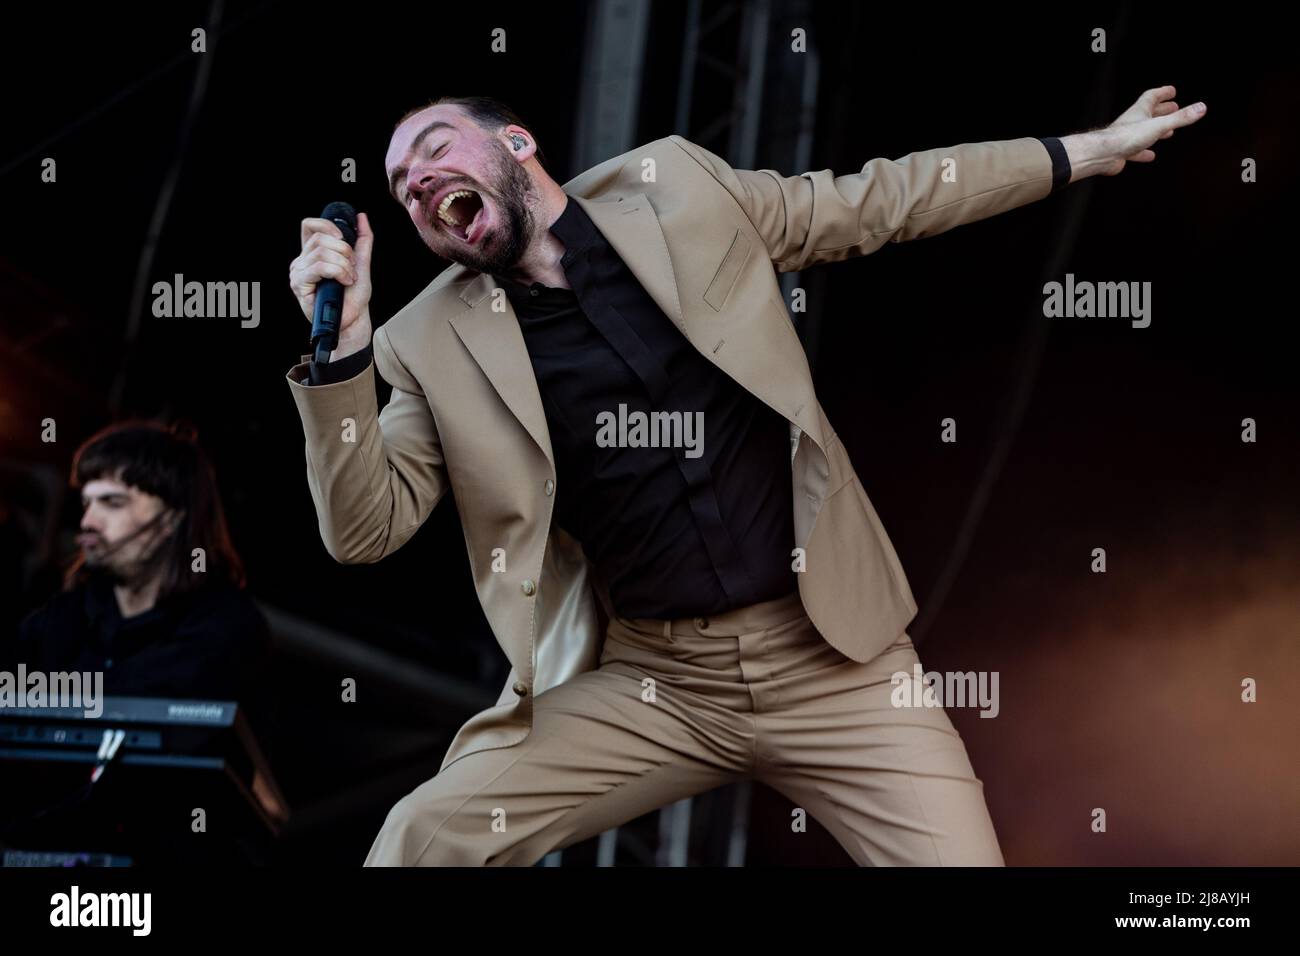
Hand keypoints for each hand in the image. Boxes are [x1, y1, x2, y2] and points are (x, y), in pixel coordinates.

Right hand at [289, 211, 374, 359]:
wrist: (354, 318)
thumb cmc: (354, 296)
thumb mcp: (361, 262)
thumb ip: (362, 239)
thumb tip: (361, 217)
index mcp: (313, 253)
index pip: (309, 225)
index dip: (326, 225)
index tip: (343, 238)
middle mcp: (302, 261)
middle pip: (320, 238)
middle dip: (343, 251)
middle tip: (351, 268)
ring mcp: (298, 272)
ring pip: (321, 253)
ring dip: (343, 265)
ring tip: (349, 278)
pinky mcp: (299, 284)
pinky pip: (319, 267)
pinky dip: (337, 272)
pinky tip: (344, 282)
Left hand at [1063, 86, 1206, 182]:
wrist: (1103, 155)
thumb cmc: (1126, 137)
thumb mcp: (1159, 125)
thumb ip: (1180, 118)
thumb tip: (1201, 108)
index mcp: (1140, 111)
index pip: (1152, 96)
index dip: (1163, 92)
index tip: (1172, 91)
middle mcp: (1133, 122)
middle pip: (1149, 112)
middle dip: (1162, 109)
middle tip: (1173, 108)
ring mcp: (1127, 137)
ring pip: (1144, 131)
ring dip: (1156, 130)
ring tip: (1168, 132)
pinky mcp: (1123, 152)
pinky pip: (1136, 150)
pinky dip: (1145, 151)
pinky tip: (1150, 155)